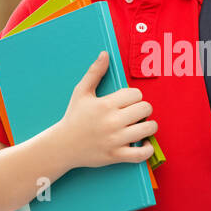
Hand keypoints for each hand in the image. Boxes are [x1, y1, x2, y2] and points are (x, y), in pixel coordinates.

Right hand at [53, 51, 156, 168]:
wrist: (63, 145)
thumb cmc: (74, 117)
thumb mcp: (81, 92)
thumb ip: (95, 72)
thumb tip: (105, 54)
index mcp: (106, 105)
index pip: (136, 94)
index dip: (134, 96)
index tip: (127, 102)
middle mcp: (112, 122)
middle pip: (146, 109)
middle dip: (143, 109)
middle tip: (134, 113)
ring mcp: (115, 140)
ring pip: (148, 128)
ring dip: (148, 126)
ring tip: (139, 126)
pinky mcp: (116, 156)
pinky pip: (142, 154)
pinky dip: (148, 148)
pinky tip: (143, 142)